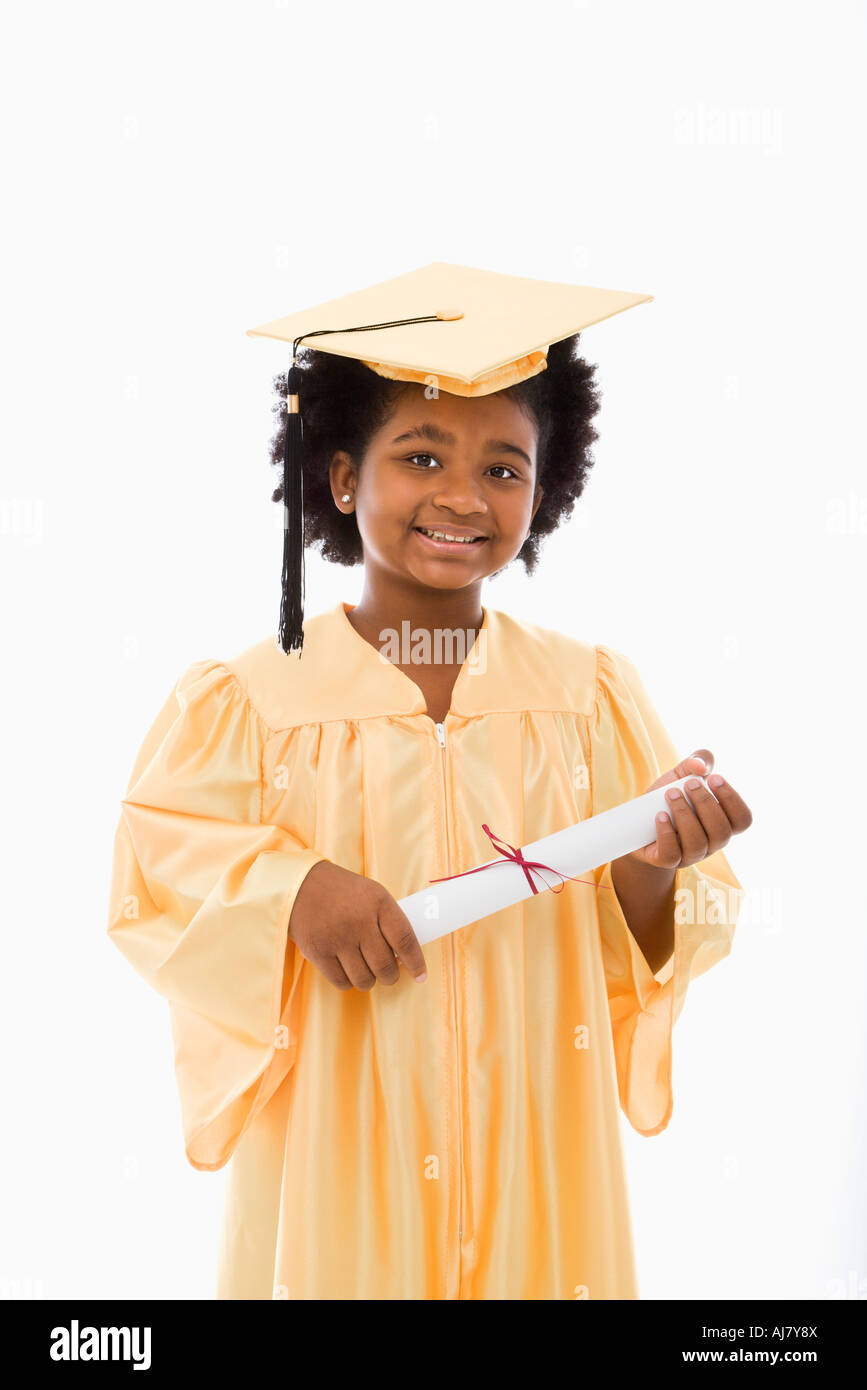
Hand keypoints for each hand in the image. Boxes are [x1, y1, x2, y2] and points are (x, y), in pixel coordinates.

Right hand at [288, 859, 427, 990]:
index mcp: (378, 902)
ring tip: (365, 969)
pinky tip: (346, 968)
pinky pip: (342, 982)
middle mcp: (359, 921)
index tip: (421, 975)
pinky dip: (348, 980)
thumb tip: (405, 959)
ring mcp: (337, 938)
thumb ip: (390, 922)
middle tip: (387, 973)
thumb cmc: (344, 893)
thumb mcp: (372, 896)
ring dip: (369, 980)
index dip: (416, 962)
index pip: (405, 940)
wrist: (300, 886)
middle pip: (385, 966)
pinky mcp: (317, 952)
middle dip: (390, 975)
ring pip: (364, 979)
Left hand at [624, 748, 752, 871]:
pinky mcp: (666, 860)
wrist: (637, 820)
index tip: (714, 778)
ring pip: (698, 843)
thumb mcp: (681, 775)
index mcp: (722, 823)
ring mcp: (690, 855)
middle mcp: (711, 843)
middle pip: (721, 831)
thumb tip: (701, 766)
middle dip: (706, 803)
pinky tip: (660, 815)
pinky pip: (672, 854)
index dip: (732, 800)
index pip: (742, 820)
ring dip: (685, 815)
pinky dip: (666, 833)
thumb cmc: (666, 797)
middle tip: (689, 783)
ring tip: (670, 794)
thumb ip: (696, 761)